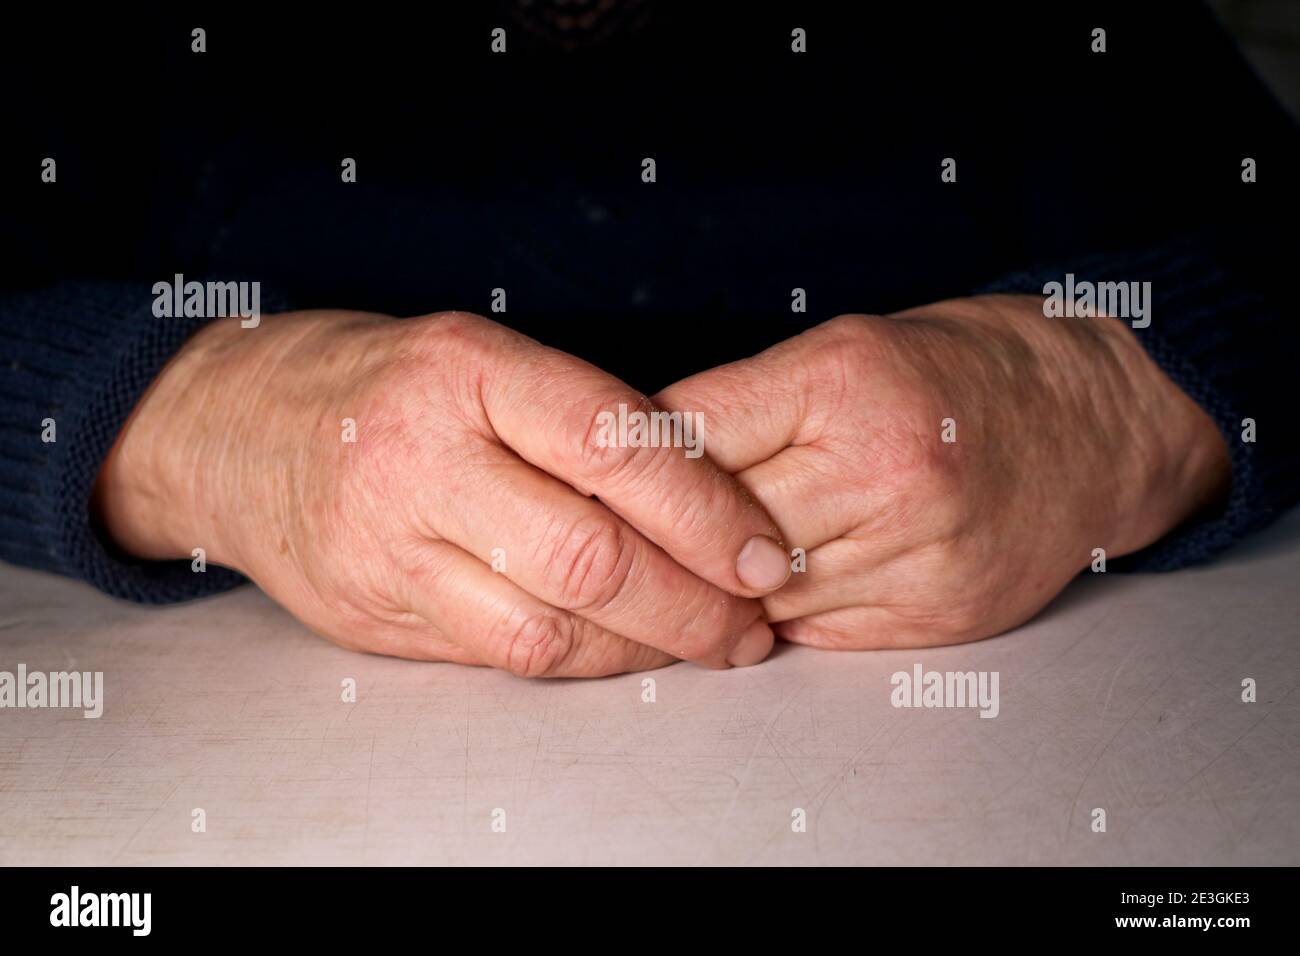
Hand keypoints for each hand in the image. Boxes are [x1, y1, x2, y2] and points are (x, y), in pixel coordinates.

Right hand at [94, 310, 792, 675]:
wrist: (237, 428)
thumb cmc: (385, 386)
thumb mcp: (479, 361)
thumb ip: (577, 421)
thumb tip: (708, 502)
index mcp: (469, 370)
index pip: (614, 444)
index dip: (707, 510)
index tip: (763, 552)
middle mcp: (424, 455)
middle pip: (590, 554)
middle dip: (694, 604)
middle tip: (751, 622)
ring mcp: (390, 543)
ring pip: (548, 626)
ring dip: (647, 648)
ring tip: (705, 643)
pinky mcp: (373, 611)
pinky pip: (501, 655)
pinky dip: (581, 662)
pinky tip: (622, 651)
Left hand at [653, 294, 1229, 647]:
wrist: (1091, 425)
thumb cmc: (952, 376)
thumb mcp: (842, 350)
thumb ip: (742, 406)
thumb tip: (636, 464)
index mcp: (846, 382)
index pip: (687, 434)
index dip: (630, 462)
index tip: (596, 477)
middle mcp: (883, 470)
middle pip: (714, 530)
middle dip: (668, 537)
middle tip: (629, 538)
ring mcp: (915, 553)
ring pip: (755, 596)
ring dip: (721, 585)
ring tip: (710, 562)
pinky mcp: (934, 615)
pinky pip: (810, 633)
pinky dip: (783, 614)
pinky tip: (787, 583)